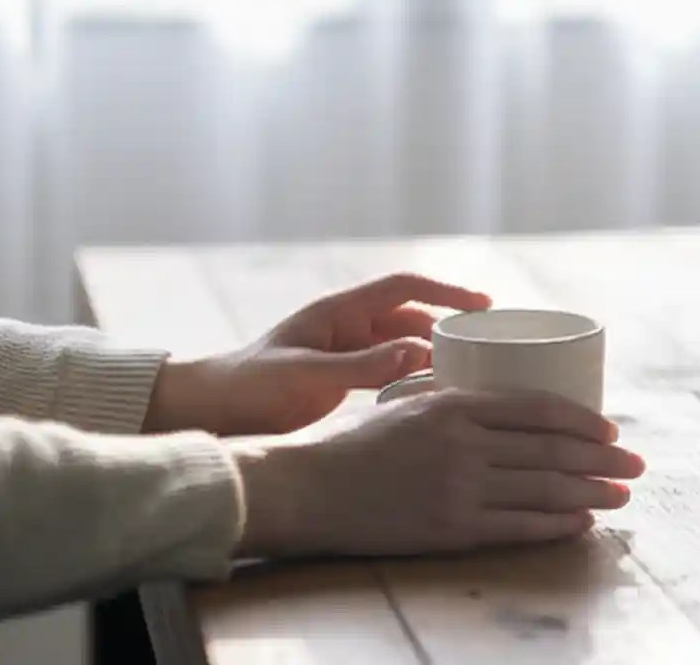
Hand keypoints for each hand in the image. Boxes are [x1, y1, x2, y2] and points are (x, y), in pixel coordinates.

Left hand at [143, 273, 490, 436]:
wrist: (210, 412)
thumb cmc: (247, 386)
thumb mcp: (304, 375)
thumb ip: (359, 366)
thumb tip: (416, 353)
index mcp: (338, 311)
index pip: (405, 287)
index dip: (447, 290)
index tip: (485, 305)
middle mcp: (347, 327)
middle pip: (412, 318)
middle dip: (449, 328)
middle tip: (490, 347)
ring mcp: (346, 354)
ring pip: (405, 348)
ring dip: (435, 358)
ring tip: (473, 375)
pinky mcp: (343, 382)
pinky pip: (391, 374)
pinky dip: (415, 381)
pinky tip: (436, 400)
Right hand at [227, 389, 646, 556]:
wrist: (309, 490)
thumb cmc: (354, 446)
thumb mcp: (406, 404)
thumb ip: (452, 401)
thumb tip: (502, 404)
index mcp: (454, 404)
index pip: (539, 409)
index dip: (584, 421)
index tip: (610, 430)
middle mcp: (464, 443)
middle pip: (553, 449)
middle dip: (604, 457)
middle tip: (636, 463)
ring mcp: (460, 487)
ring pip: (545, 487)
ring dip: (592, 491)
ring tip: (621, 494)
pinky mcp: (452, 528)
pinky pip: (520, 526)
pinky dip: (558, 522)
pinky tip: (583, 520)